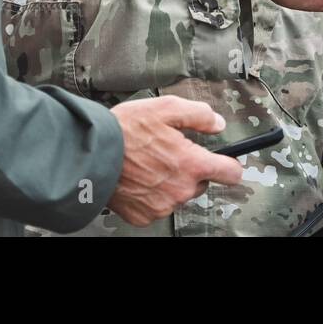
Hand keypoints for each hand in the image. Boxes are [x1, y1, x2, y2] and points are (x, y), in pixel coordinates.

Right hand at [107, 96, 242, 226]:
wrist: (91, 155)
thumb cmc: (124, 131)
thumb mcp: (166, 108)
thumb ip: (199, 115)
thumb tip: (217, 122)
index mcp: (191, 164)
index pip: (231, 173)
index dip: (230, 164)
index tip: (227, 162)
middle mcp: (180, 189)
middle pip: (200, 183)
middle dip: (190, 169)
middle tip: (169, 153)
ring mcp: (163, 205)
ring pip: (178, 194)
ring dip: (170, 181)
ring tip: (149, 163)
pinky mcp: (144, 215)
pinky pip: (157, 205)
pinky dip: (151, 194)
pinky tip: (139, 178)